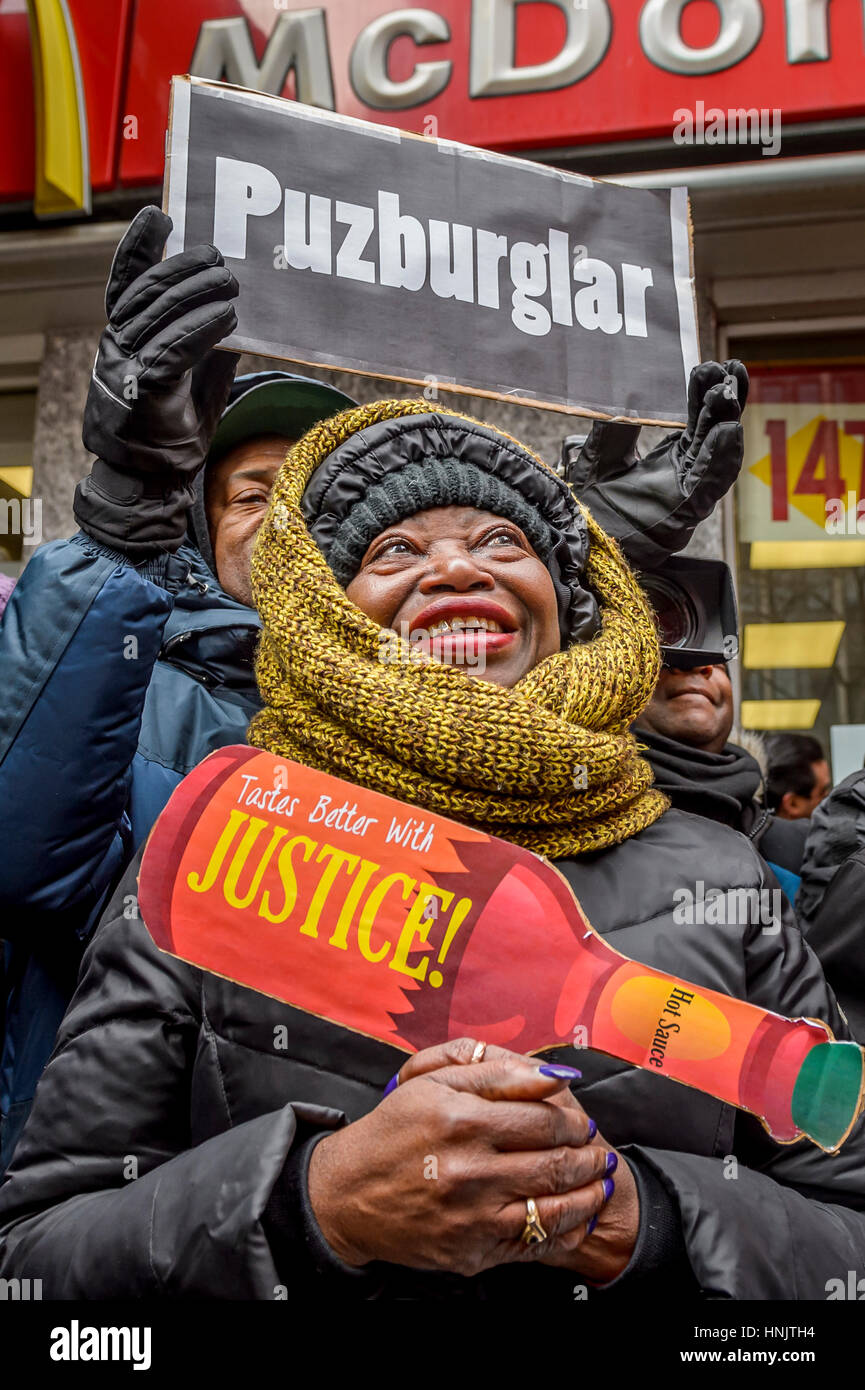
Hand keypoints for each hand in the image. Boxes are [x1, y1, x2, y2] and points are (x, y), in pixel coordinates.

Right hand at [74, 206, 239, 554]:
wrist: (152, 484)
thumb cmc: (173, 430)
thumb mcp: (196, 378)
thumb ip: (209, 342)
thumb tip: (239, 310)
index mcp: (124, 339)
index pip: (125, 283)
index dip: (137, 247)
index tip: (158, 216)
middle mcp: (117, 349)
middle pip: (147, 292)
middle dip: (185, 268)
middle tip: (220, 258)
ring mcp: (125, 371)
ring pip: (159, 316)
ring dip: (200, 293)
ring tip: (232, 283)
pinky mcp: (143, 394)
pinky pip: (172, 350)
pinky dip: (202, 329)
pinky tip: (229, 318)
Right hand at [392, 1039, 638, 1282]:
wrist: (346, 1195)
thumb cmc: (393, 1131)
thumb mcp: (431, 1081)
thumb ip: (494, 1071)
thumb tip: (553, 1076)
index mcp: (459, 1119)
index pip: (543, 1117)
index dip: (573, 1119)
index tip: (583, 1120)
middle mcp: (467, 1169)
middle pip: (554, 1161)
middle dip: (588, 1154)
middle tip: (598, 1148)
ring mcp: (470, 1216)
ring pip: (553, 1206)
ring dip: (588, 1193)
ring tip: (600, 1180)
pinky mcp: (471, 1252)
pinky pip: (535, 1244)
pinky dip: (567, 1230)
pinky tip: (580, 1216)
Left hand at [566, 359, 748, 569]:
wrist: (570, 541)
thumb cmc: (587, 507)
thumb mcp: (602, 456)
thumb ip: (618, 426)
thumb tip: (627, 389)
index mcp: (671, 466)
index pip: (698, 426)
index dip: (706, 398)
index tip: (711, 368)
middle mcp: (684, 482)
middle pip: (715, 439)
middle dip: (725, 404)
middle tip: (731, 369)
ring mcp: (685, 502)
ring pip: (718, 462)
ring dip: (726, 426)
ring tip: (728, 394)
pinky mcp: (680, 520)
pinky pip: (707, 488)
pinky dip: (719, 460)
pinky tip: (725, 432)